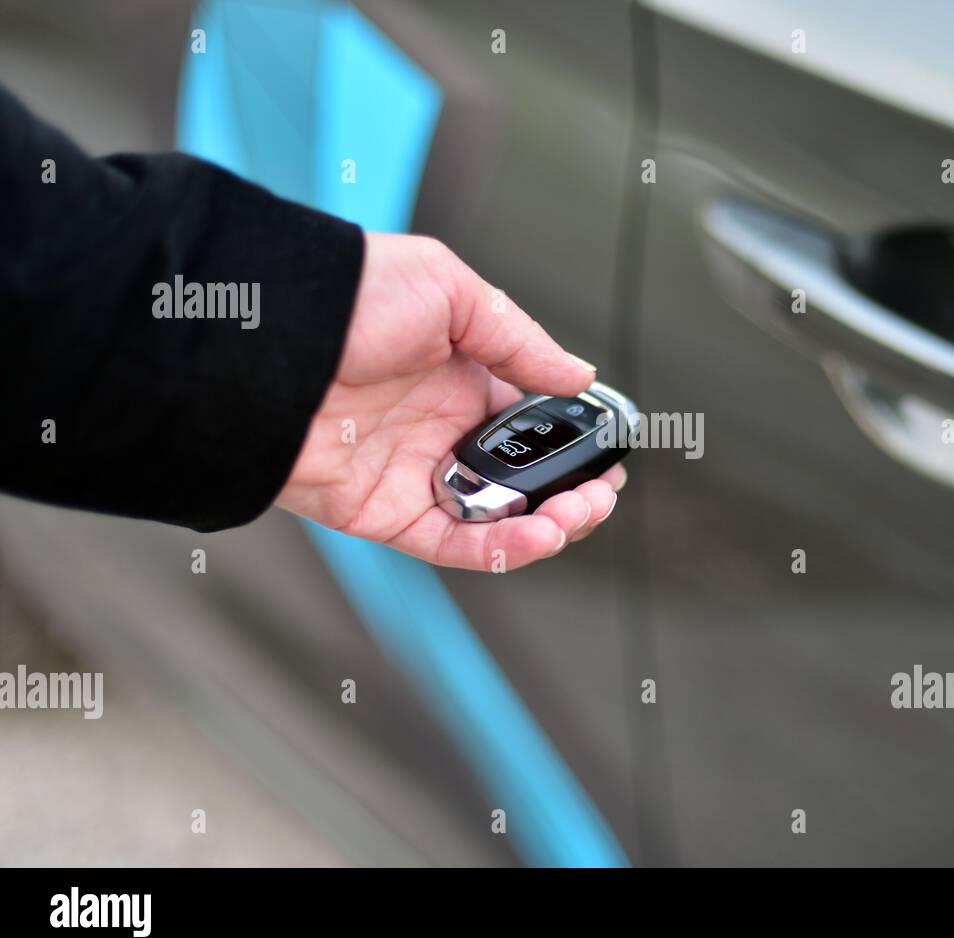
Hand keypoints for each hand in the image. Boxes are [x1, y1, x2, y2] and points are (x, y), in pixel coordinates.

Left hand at [276, 233, 625, 569]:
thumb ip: (520, 341)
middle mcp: (439, 428)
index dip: (571, 446)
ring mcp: (413, 472)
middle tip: (597, 495)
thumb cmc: (347, 295)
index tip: (605, 457)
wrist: (266, 336)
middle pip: (521, 480)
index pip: (531, 425)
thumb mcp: (450, 291)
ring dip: (545, 525)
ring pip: (495, 518)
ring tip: (577, 516)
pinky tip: (538, 536)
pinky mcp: (383, 512)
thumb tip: (580, 375)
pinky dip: (499, 549)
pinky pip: (452, 542)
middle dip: (570, 493)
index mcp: (460, 376)